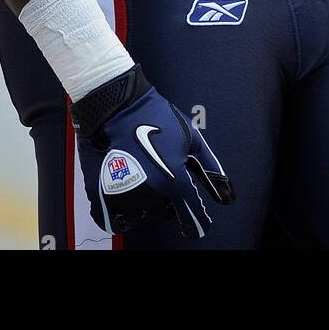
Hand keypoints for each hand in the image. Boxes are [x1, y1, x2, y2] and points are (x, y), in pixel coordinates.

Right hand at [71, 64, 234, 237]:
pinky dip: (121, 216)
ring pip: (142, 216)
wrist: (116, 106)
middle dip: (168, 200)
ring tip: (141, 178)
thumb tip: (226, 194)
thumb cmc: (156, 117)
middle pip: (166, 213)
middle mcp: (151, 196)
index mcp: (174, 182)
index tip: (200, 223)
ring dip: (144, 204)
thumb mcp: (190, 136)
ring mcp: (125, 198)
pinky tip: (124, 198)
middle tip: (162, 176)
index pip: (193, 218)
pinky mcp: (102, 197)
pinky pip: (114, 222)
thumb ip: (209, 166)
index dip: (198, 222)